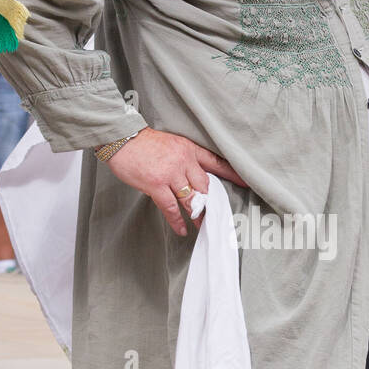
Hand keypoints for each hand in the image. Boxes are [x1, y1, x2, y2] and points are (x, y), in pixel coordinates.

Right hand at [106, 127, 247, 235]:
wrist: (121, 139)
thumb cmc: (143, 143)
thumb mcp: (171, 144)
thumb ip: (184, 159)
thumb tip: (194, 180)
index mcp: (189, 149)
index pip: (216, 162)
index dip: (232, 174)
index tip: (247, 183)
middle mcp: (183, 160)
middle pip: (205, 185)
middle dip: (211, 201)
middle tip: (217, 215)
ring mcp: (170, 173)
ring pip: (191, 198)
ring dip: (197, 214)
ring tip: (201, 225)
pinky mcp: (156, 184)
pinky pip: (171, 207)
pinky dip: (177, 220)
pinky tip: (181, 229)